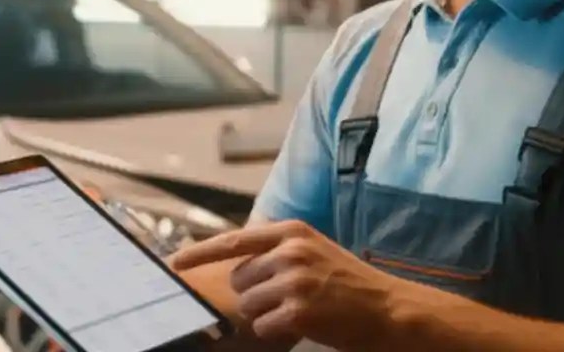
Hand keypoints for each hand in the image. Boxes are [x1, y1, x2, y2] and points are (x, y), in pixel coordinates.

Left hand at [171, 220, 400, 350]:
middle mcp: (290, 251)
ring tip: (300, 309)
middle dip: (255, 293)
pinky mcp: (297, 311)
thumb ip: (279, 249)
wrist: (387, 309)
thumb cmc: (350, 283)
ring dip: (266, 314)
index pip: (234, 240)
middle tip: (289, 297)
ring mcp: (293, 281)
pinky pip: (262, 327)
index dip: (200, 252)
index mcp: (293, 231)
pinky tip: (303, 324)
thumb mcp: (315, 249)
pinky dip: (276, 332)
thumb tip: (236, 263)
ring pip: (247, 305)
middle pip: (239, 279)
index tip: (175, 262)